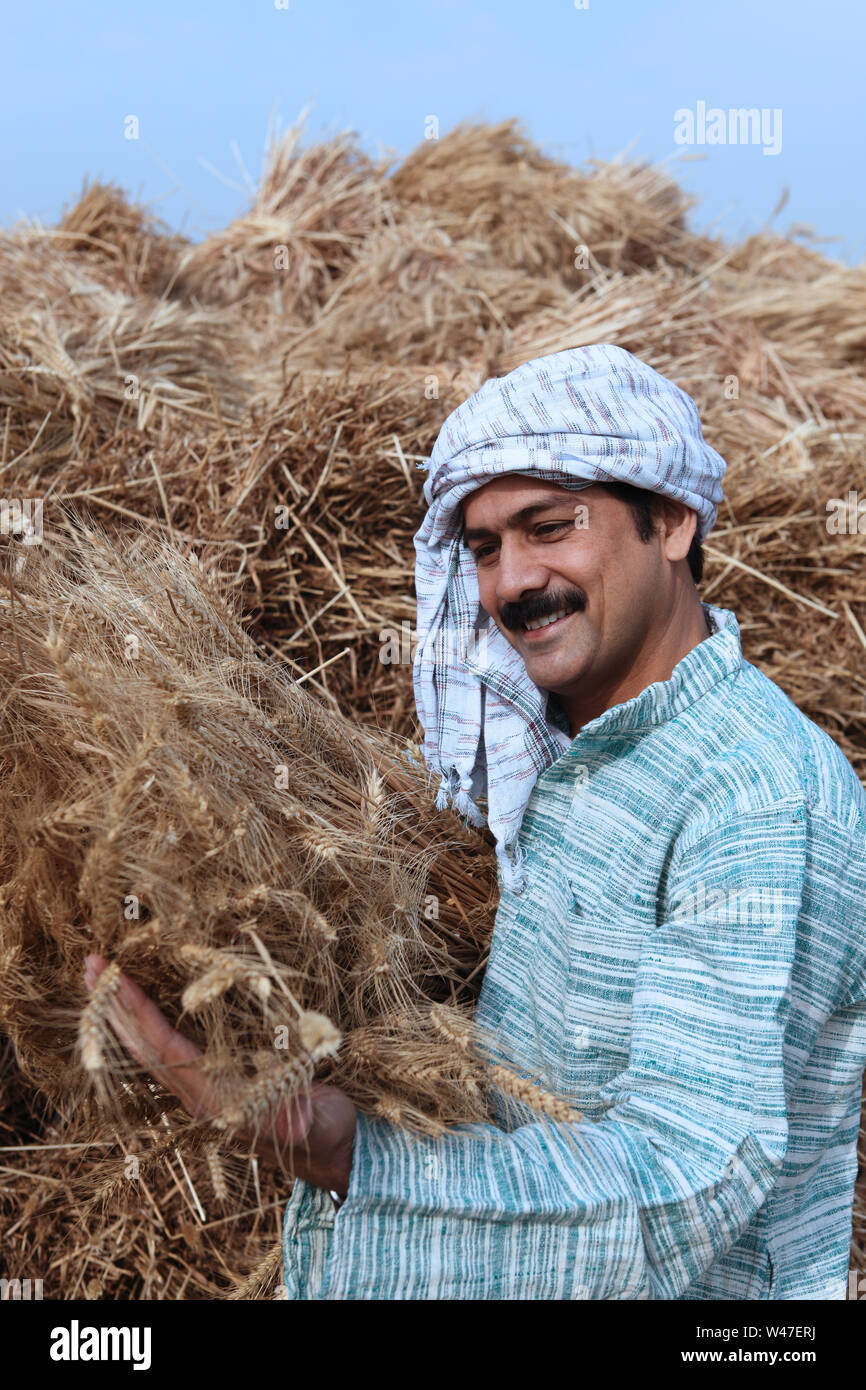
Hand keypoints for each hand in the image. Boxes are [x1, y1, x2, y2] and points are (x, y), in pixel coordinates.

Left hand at [83, 954, 356, 1197]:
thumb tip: (294, 1119)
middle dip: (116, 1008)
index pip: (165, 1050)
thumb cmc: (324, 1131)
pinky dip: (147, 1020)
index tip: (116, 979)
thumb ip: (301, 1119)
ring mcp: (201, 1089)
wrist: (331, 1152)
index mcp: (215, 1100)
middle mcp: (197, 1095)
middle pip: (143, 1048)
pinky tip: (140, 1003)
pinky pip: (167, 1047)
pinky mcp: (212, 1081)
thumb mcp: (317, 1122)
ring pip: (149, 1048)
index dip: (140, 1014)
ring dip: (124, 1013)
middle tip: (91, 967)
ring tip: (103, 978)